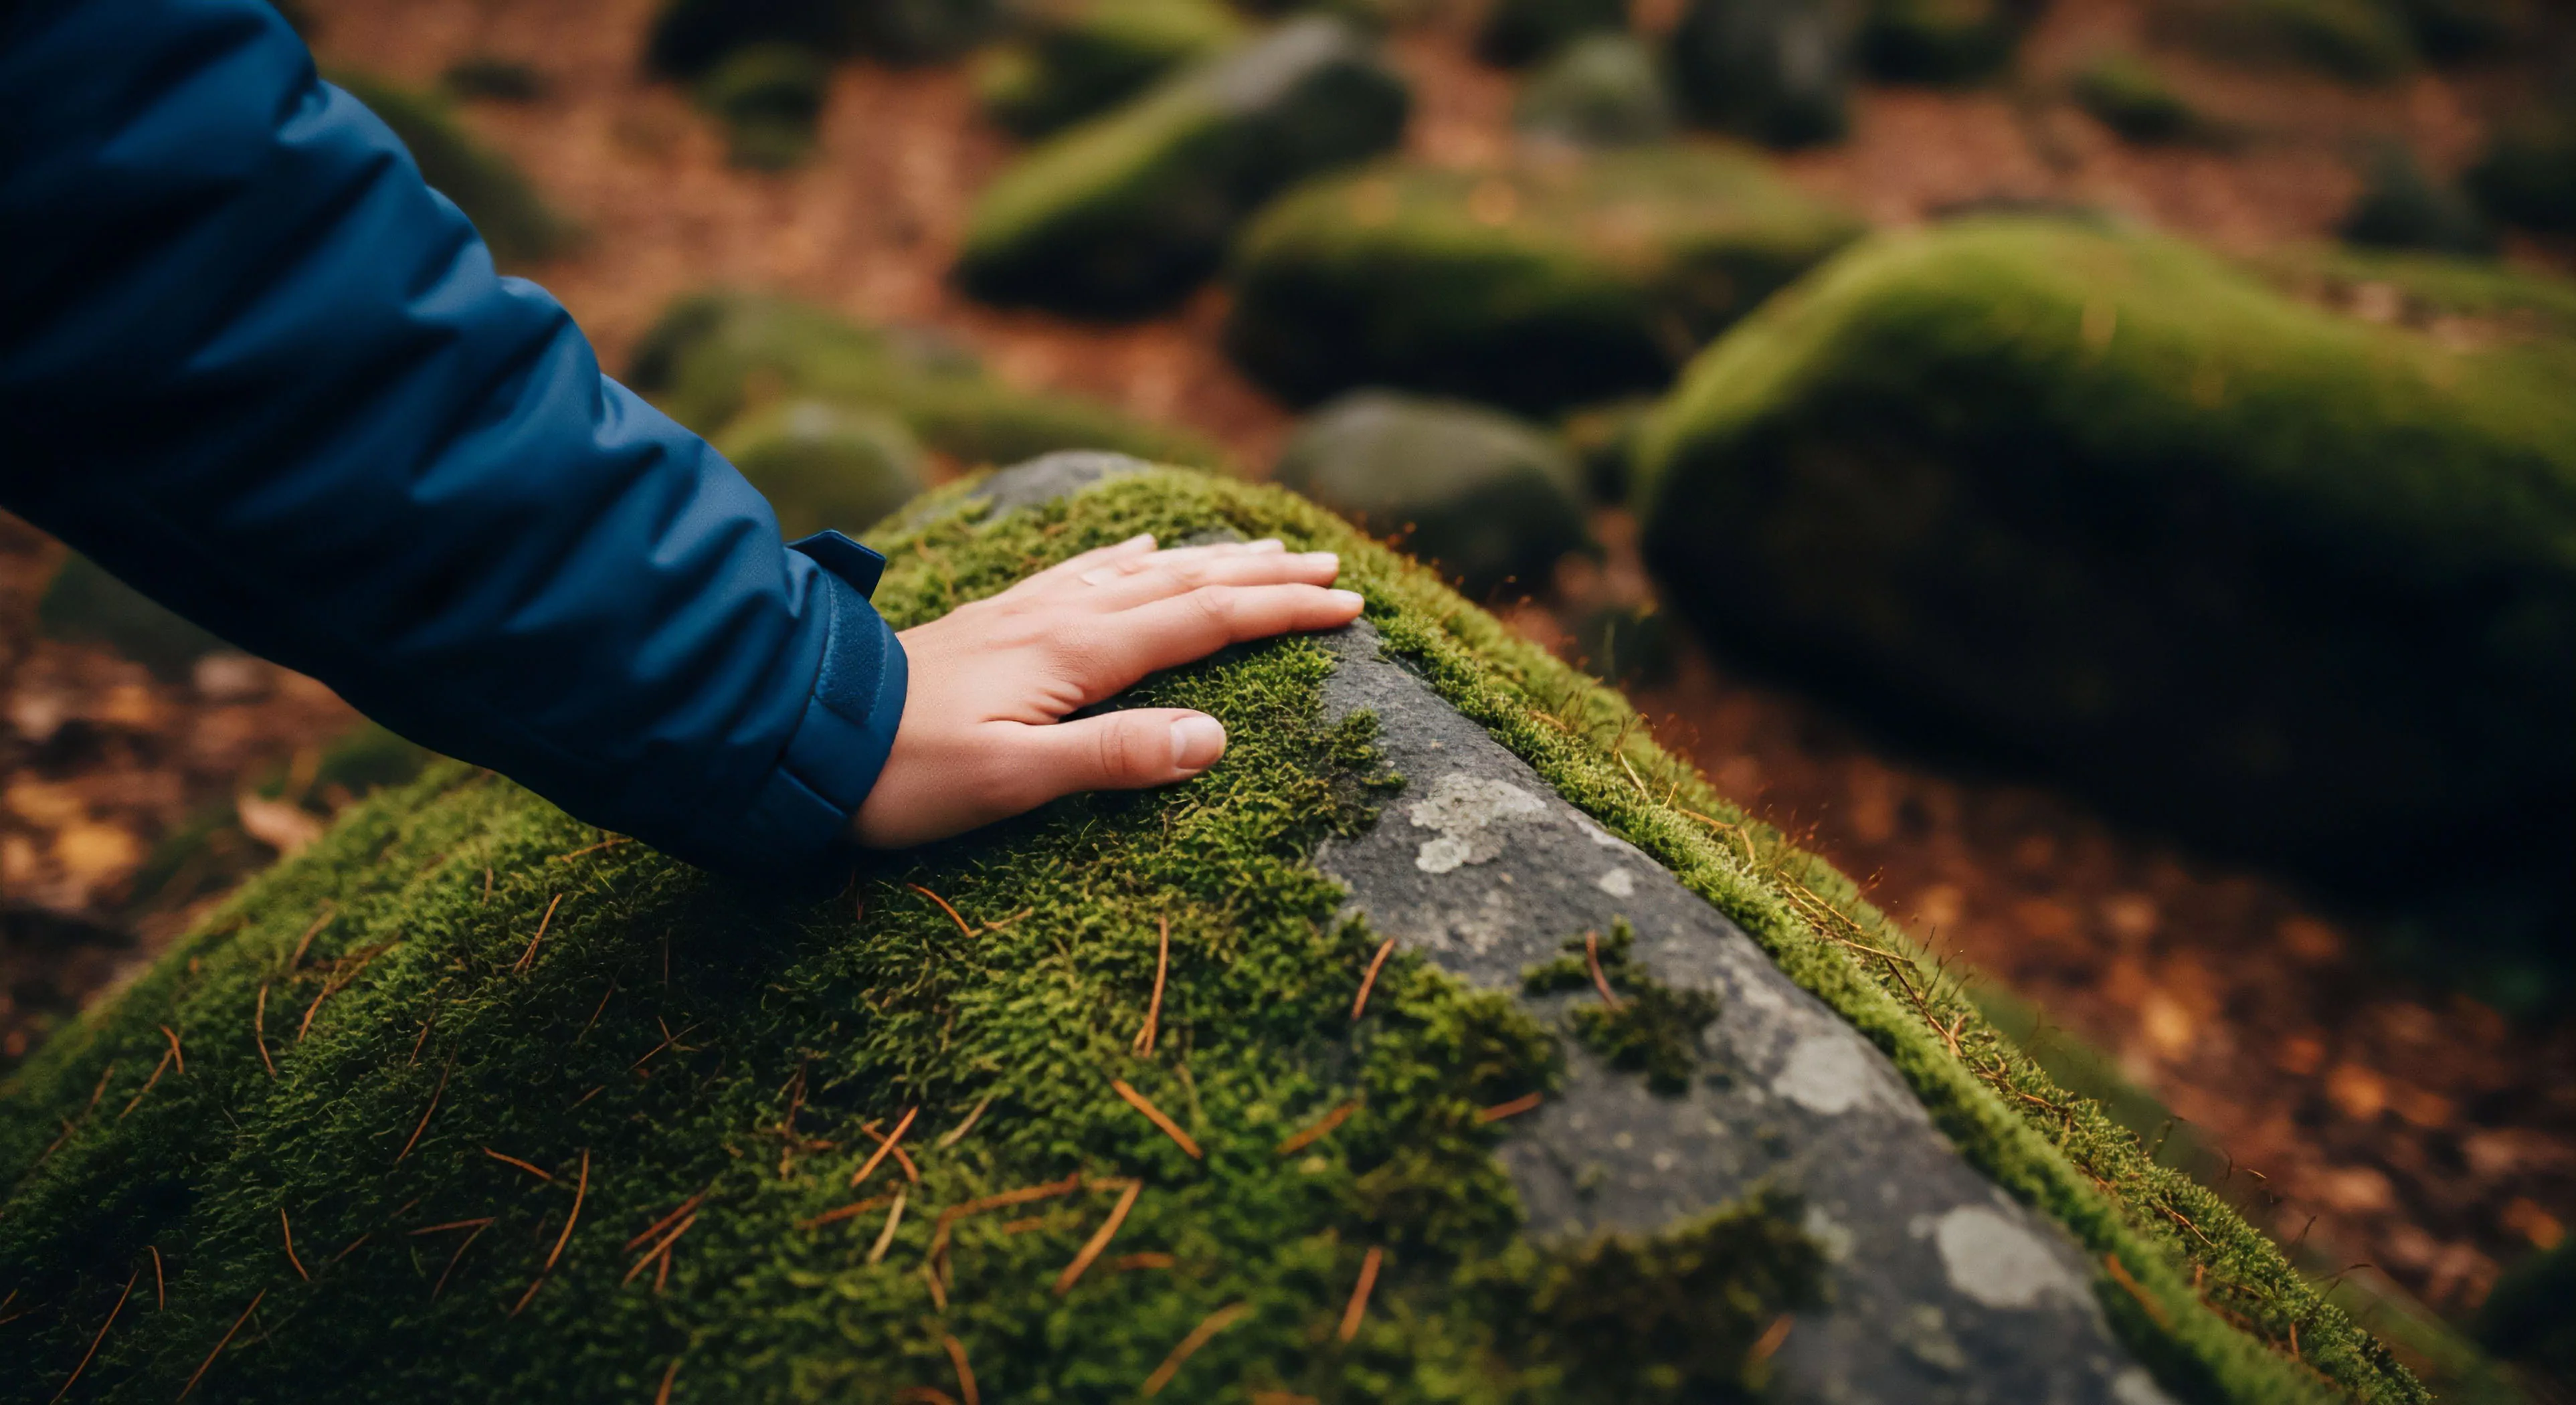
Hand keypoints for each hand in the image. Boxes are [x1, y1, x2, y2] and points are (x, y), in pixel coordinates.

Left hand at [850, 534, 1363, 847]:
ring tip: (1265, 545)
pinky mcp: (999, 619)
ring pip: (1143, 570)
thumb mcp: (1012, 781)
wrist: (802, 728)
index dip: (1283, 613)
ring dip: (1212, 558)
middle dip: (1267, 575)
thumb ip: (1113, 757)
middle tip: (1338, 566)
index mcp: (1078, 652)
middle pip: (1187, 583)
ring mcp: (1028, 611)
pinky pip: (1086, 570)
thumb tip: (1216, 739)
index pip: (1206, 621)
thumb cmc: (904, 773)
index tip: (1352, 605)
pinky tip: (1142, 546)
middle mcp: (1062, 615)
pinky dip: (1131, 556)